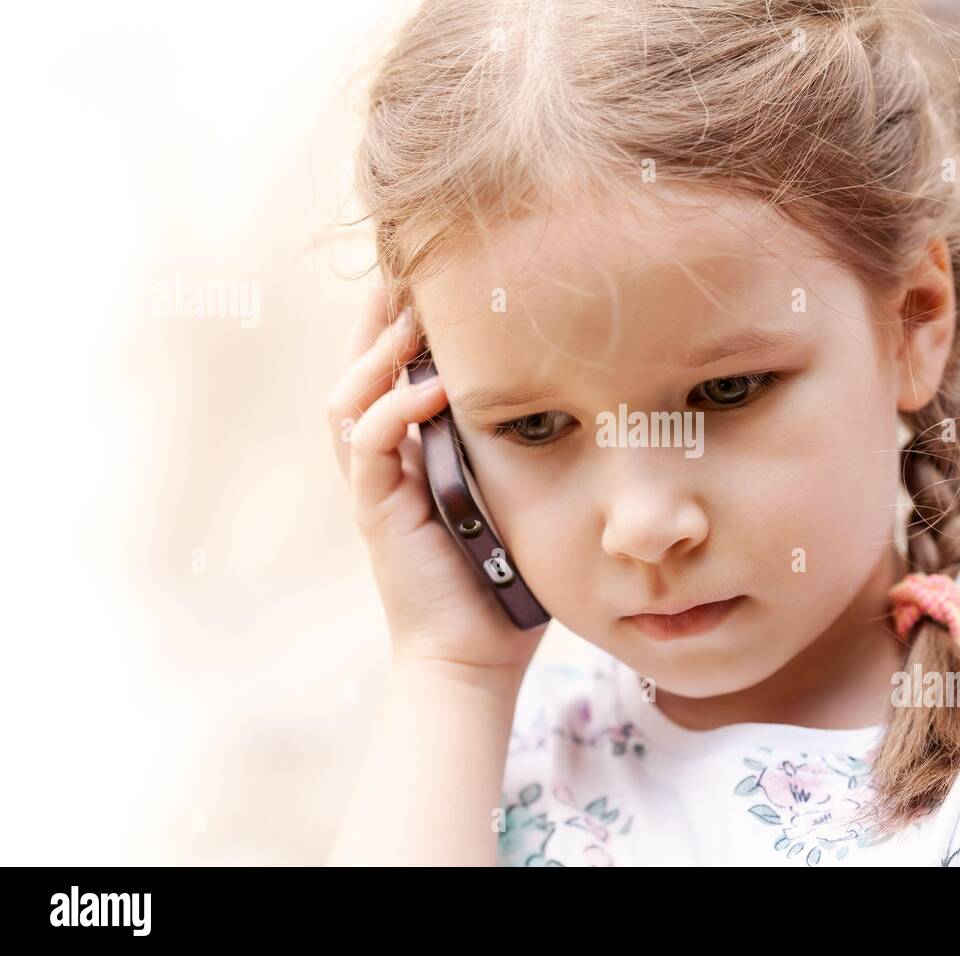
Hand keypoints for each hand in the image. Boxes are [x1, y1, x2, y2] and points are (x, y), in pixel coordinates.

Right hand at [325, 282, 546, 683]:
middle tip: (404, 266)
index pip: (390, 371)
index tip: (430, 274)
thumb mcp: (511, 491)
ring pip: (350, 399)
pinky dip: (396, 410)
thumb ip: (514, 441)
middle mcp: (381, 462)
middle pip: (357, 370)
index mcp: (408, 452)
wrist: (473, 655)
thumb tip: (565, 385)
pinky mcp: (375, 513)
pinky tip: (431, 387)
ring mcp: (373, 487)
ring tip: (414, 312)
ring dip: (379, 353)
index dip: (398, 322)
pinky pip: (370, 447)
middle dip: (376, 317)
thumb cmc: (502, 575)